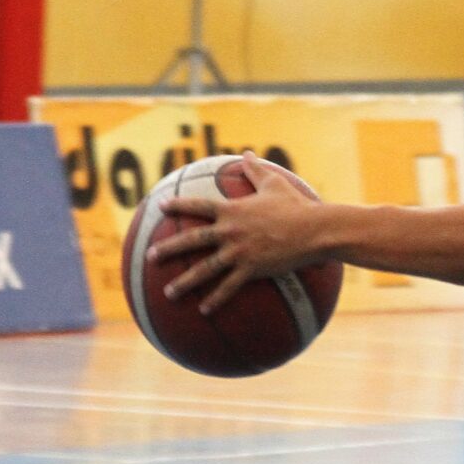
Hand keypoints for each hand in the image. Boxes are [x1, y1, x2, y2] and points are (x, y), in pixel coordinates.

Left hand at [151, 152, 329, 313]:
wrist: (313, 229)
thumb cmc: (296, 205)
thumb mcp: (274, 183)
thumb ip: (256, 169)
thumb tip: (245, 153)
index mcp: (232, 210)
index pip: (198, 206)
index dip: (178, 205)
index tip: (160, 207)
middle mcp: (229, 231)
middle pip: (192, 240)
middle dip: (168, 248)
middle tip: (150, 256)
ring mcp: (238, 252)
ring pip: (204, 269)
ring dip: (185, 282)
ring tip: (169, 293)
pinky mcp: (251, 269)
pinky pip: (229, 287)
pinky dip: (215, 299)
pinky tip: (203, 310)